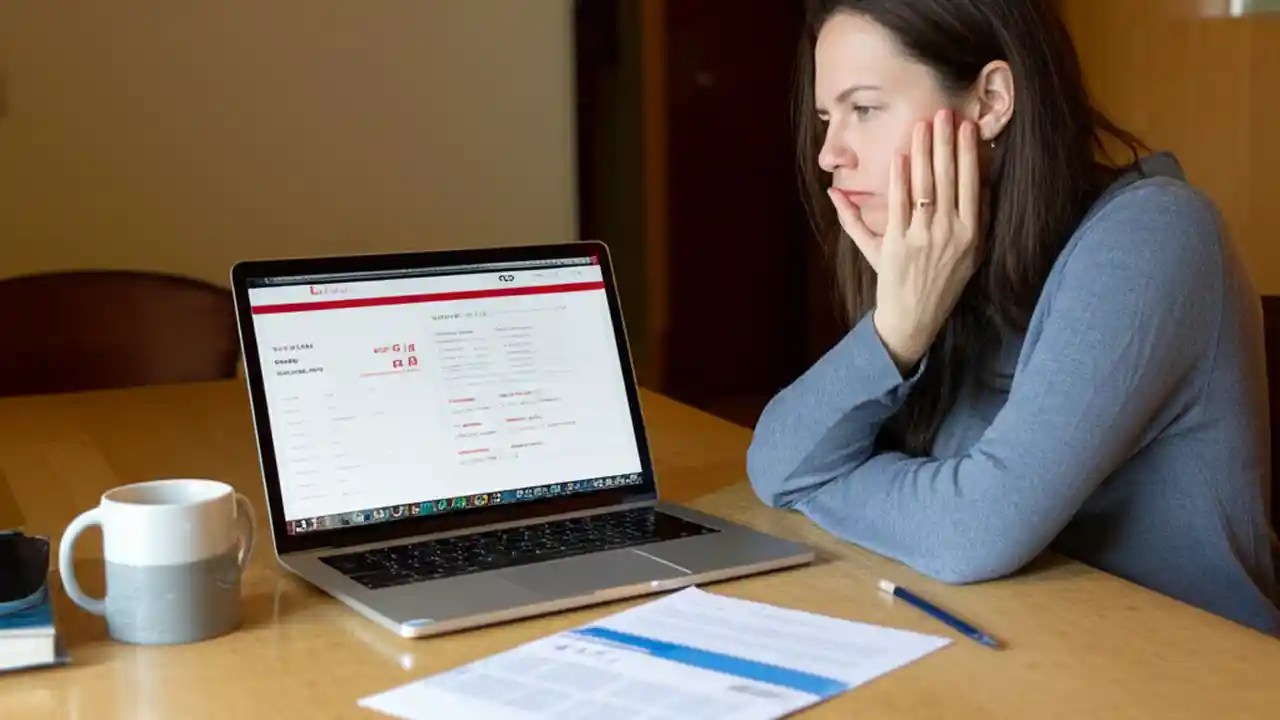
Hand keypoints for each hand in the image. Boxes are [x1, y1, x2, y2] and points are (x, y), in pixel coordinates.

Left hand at [829, 109, 980, 371]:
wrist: (914, 318)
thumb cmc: (940, 283)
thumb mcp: (970, 252)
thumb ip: (977, 216)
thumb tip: (984, 182)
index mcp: (972, 233)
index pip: (973, 183)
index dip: (969, 153)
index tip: (967, 127)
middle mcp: (951, 233)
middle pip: (949, 178)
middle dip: (945, 142)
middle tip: (944, 112)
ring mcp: (923, 238)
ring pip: (925, 186)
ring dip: (923, 152)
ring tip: (923, 125)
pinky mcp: (897, 243)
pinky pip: (898, 204)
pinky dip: (899, 179)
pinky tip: (901, 157)